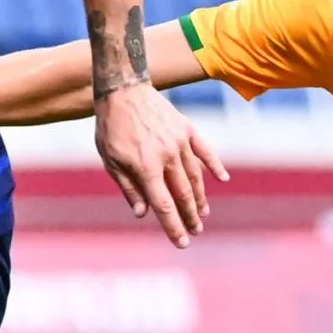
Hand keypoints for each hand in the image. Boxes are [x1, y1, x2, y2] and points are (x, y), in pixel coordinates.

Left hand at [92, 81, 226, 247]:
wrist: (123, 89)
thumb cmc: (112, 127)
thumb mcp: (111, 160)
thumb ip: (129, 187)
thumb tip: (143, 213)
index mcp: (146, 166)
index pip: (163, 205)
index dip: (173, 226)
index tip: (182, 243)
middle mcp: (167, 156)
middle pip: (183, 194)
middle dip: (190, 216)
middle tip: (196, 232)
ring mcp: (179, 141)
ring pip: (195, 176)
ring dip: (200, 197)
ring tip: (202, 214)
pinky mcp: (186, 129)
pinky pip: (204, 150)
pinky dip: (214, 165)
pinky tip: (222, 179)